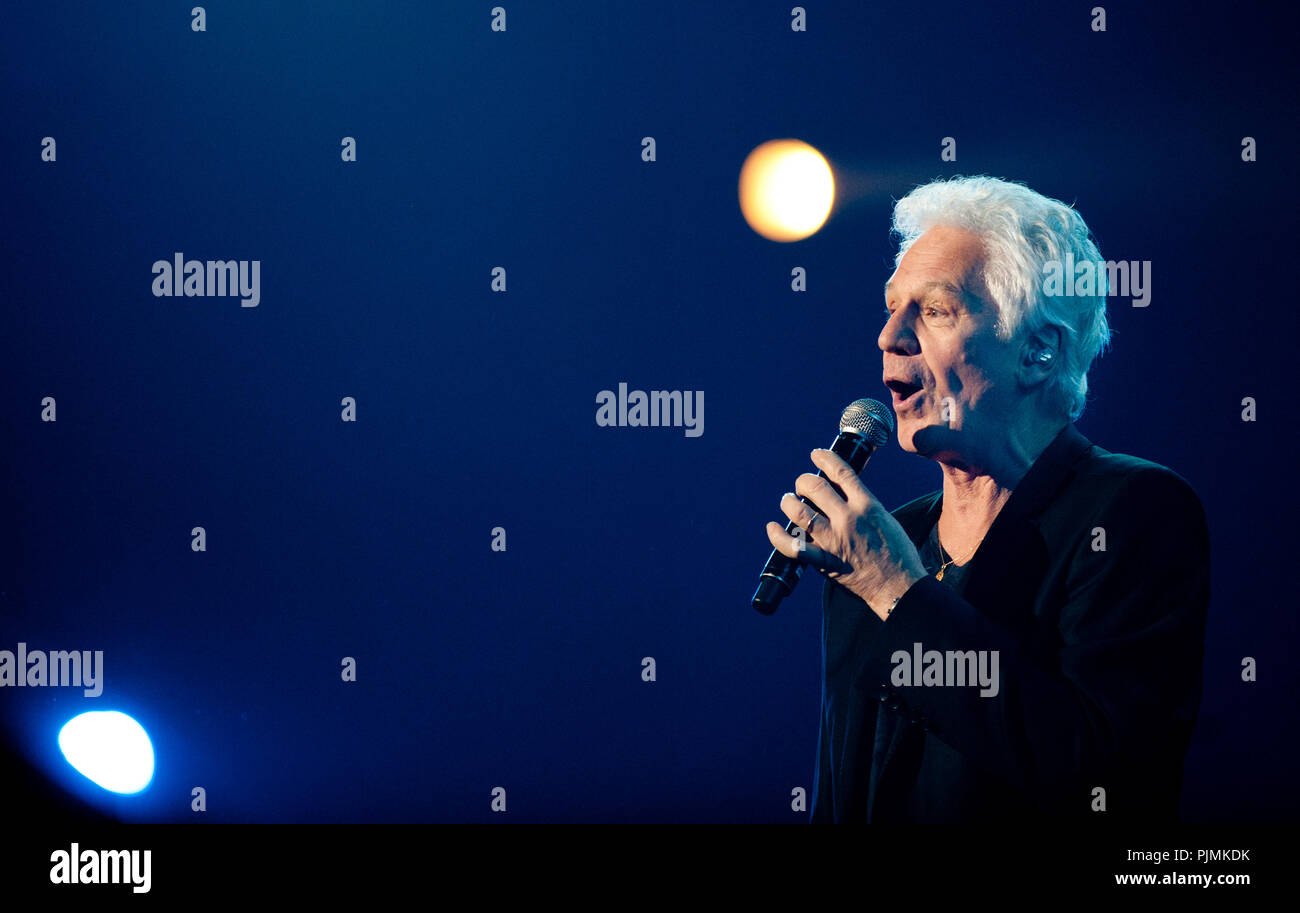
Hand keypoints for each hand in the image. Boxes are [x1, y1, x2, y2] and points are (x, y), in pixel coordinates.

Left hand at [765, 449, 926, 619]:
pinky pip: (795, 548)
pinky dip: (779, 537)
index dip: (824, 458)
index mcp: (867, 505)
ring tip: (788, 501)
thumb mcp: (885, 518)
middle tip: (801, 485)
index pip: (841, 472)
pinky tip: (773, 528)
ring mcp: (835, 540)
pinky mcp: (825, 562)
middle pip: (815, 488)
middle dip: (803, 482)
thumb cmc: (897, 553)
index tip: (816, 455)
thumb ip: (863, 505)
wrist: (900, 586)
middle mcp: (848, 519)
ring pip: (800, 512)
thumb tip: (844, 493)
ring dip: (789, 503)